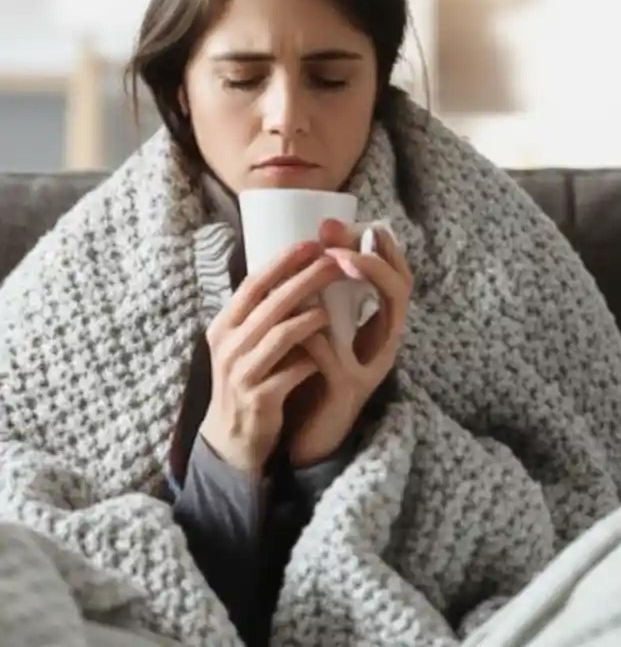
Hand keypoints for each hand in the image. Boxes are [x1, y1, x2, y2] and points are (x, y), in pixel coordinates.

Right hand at [201, 241, 342, 475]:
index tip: (311, 243)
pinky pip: (290, 372)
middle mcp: (228, 345)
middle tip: (334, 263)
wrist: (233, 438)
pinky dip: (311, 360)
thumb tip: (299, 273)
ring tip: (334, 308)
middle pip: (270, 304)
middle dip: (305, 280)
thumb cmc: (248, 380)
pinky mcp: (258, 399)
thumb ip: (263, 314)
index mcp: (224, 325)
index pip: (254, 284)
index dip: (283, 262)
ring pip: (280, 336)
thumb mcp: (245, 343)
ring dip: (311, 319)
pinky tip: (328, 354)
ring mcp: (241, 373)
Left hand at [286, 220, 412, 467]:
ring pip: (387, 317)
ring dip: (362, 285)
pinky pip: (337, 357)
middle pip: (402, 290)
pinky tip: (302, 318)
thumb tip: (313, 248)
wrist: (311, 435)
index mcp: (380, 326)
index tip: (359, 222)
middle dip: (374, 259)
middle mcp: (385, 343)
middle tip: (341, 241)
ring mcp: (371, 366)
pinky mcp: (348, 390)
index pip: (399, 276)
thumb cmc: (315, 377)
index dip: (385, 248)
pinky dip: (318, 334)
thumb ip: (327, 299)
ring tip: (331, 263)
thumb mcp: (326, 331)